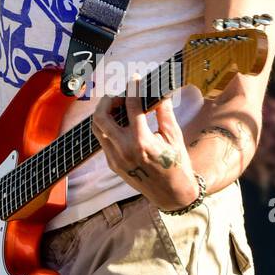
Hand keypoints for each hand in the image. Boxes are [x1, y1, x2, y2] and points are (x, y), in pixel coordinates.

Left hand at [90, 77, 200, 210]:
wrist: (172, 195)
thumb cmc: (177, 165)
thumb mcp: (174, 137)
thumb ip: (164, 112)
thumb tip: (159, 92)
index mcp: (142, 142)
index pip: (132, 107)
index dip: (133, 89)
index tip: (135, 80)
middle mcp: (124, 150)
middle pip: (102, 116)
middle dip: (109, 100)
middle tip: (121, 94)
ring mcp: (115, 159)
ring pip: (97, 128)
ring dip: (105, 113)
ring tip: (118, 106)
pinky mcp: (113, 165)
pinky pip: (103, 140)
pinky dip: (108, 127)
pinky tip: (120, 122)